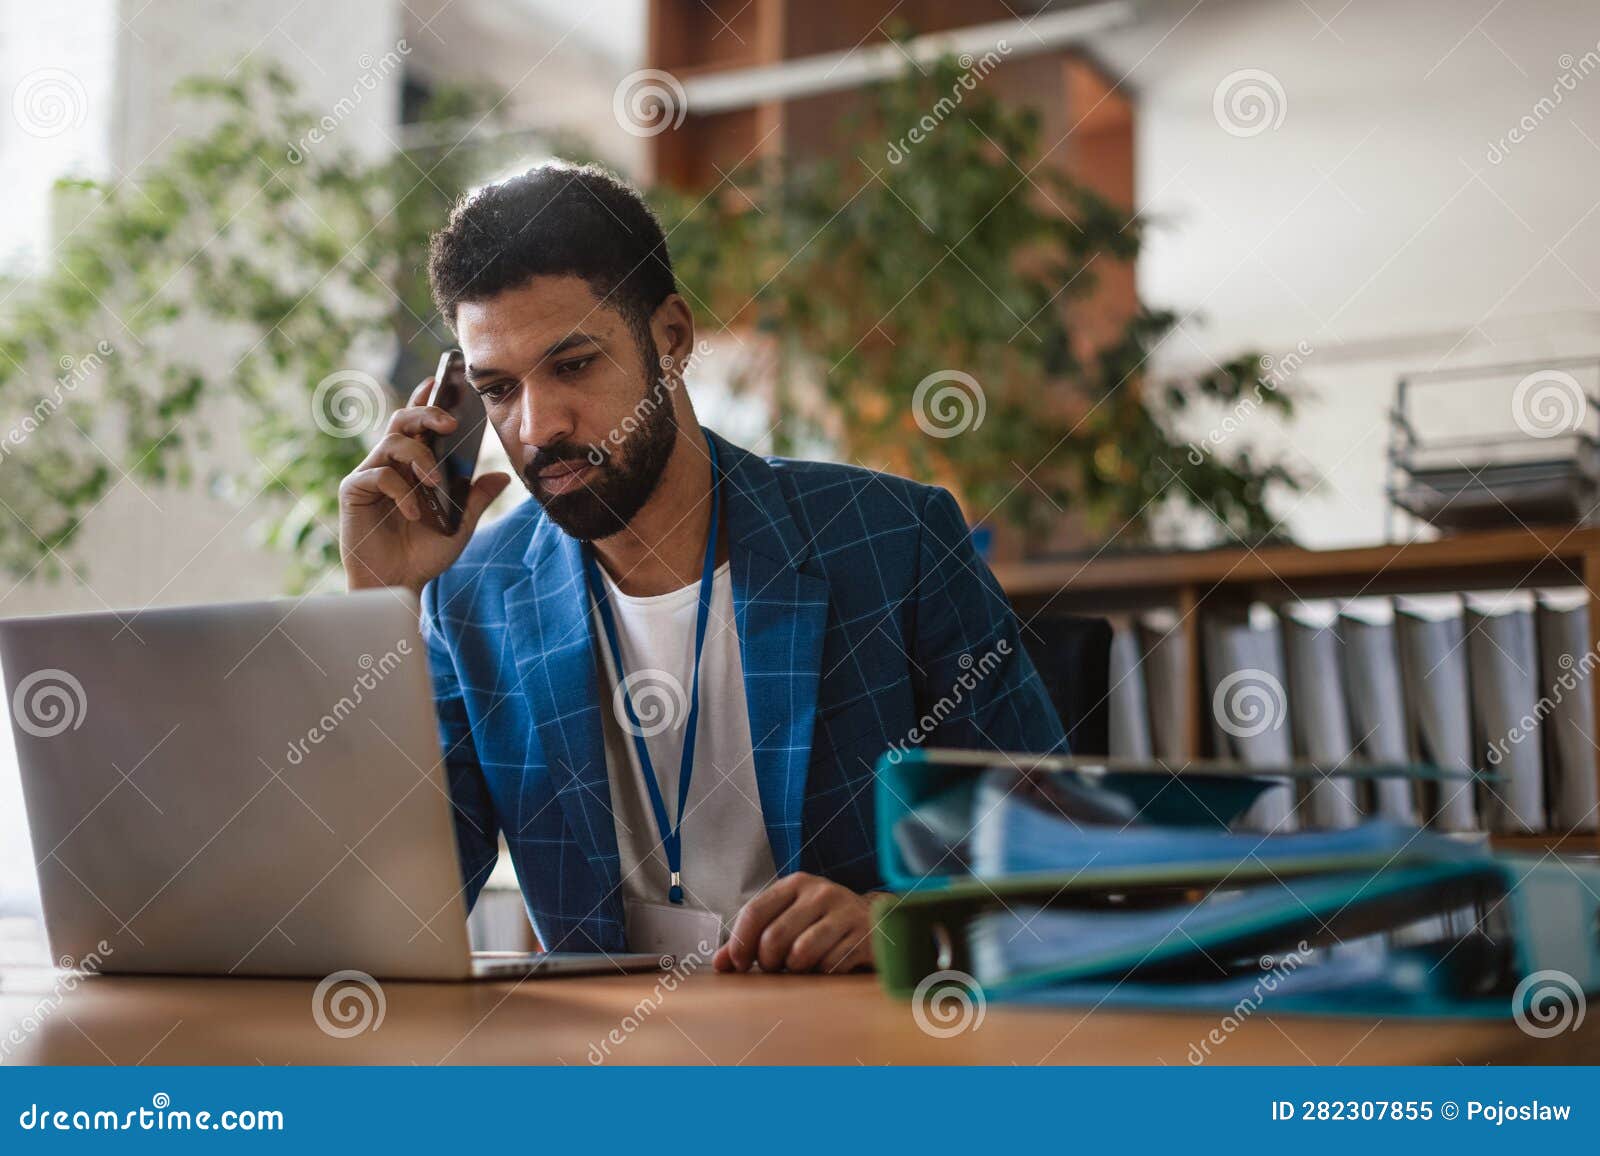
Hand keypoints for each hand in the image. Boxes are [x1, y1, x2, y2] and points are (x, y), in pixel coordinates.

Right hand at [339, 378, 510, 594]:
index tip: (442, 379)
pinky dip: (403, 492)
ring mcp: (370, 475)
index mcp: (413, 465)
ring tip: (436, 484)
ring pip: (393, 442)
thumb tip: (502, 475)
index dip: (426, 398)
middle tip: (451, 422)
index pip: (419, 423)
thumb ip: (475, 498)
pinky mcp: (354, 491)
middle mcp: (390, 463)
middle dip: (427, 412)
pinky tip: (415, 513)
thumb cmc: (424, 554)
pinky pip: (379, 475)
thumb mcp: (460, 524)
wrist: (399, 584)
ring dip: (421, 459)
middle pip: (403, 419)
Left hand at [713, 872, 877, 973]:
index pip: (755, 911)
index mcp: (796, 884)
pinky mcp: (864, 936)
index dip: (740, 943)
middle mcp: (821, 892)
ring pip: (802, 954)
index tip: (738, 965)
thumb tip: (720, 964)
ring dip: (796, 969)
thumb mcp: (789, 919)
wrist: (878, 921)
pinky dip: (822, 974)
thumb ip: (753, 939)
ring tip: (801, 966)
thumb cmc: (823, 923)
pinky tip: (827, 966)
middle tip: (775, 968)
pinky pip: (830, 966)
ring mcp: (845, 912)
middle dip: (768, 962)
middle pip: (775, 937)